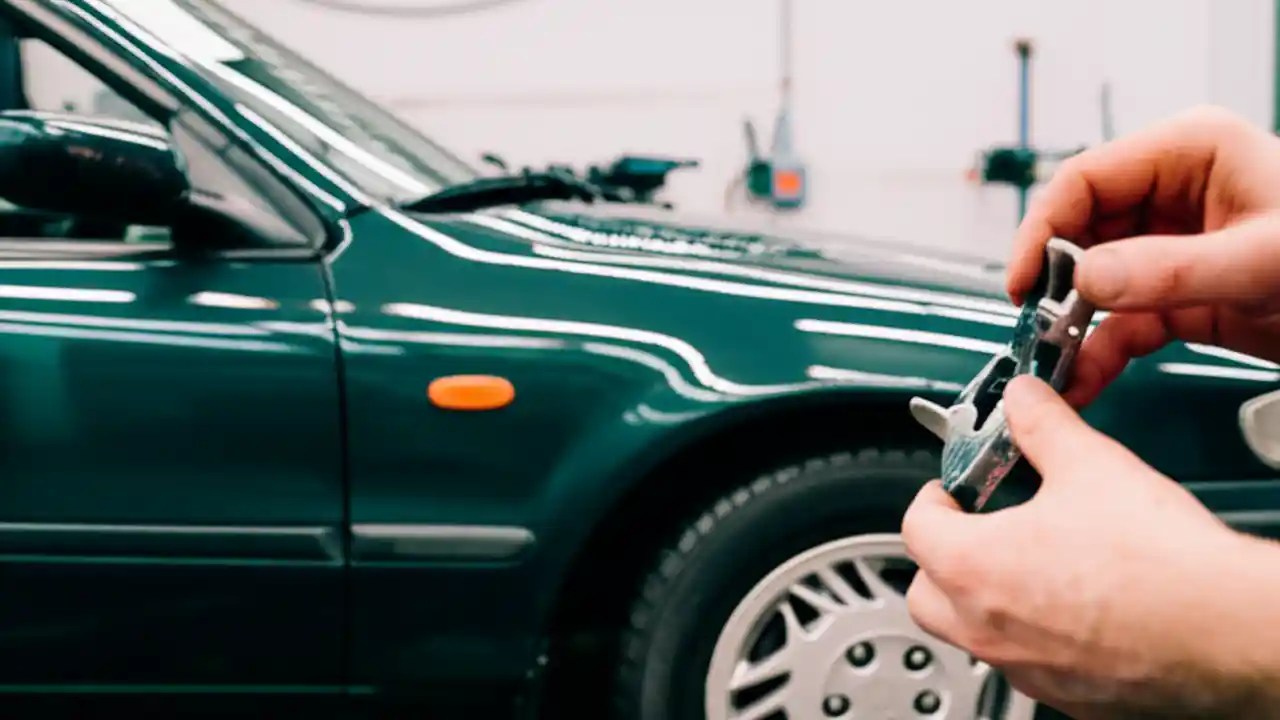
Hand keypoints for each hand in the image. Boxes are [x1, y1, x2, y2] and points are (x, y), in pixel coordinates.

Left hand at [901, 375, 1279, 718]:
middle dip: (943, 556)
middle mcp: (983, 628)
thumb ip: (1042, 424)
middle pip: (926, 592)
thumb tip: (1023, 400)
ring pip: (972, 633)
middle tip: (979, 527)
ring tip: (1030, 565)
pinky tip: (1075, 609)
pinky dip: (1032, 637)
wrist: (1224, 630)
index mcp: (971, 567)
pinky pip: (1025, 664)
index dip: (934, 496)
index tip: (956, 486)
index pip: (916, 526)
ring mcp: (1022, 669)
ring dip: (983, 599)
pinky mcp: (1066, 696)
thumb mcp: (1090, 464)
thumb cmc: (1158, 563)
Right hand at [1007, 106, 1279, 406]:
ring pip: (1097, 284)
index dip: (1043, 229)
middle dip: (1054, 286)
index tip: (1023, 280)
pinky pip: (1124, 322)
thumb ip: (1169, 270)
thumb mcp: (1261, 261)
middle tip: (1035, 328)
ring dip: (1072, 328)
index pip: (1085, 179)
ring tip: (1052, 364)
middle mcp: (1175, 195)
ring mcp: (1176, 248)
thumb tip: (1086, 281)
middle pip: (1082, 234)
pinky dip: (1101, 353)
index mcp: (1189, 153)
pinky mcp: (1183, 294)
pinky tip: (1084, 378)